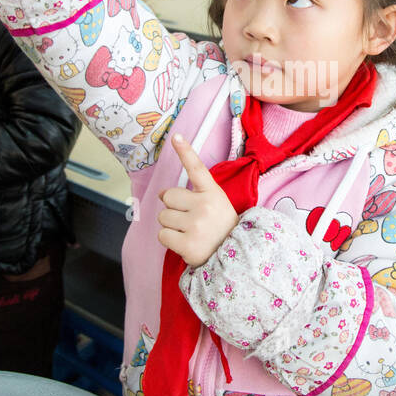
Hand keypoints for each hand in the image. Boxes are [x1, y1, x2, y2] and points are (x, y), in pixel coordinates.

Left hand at [157, 134, 237, 268]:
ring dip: (171, 225)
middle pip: (168, 197)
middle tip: (189, 219)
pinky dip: (170, 240)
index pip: (197, 169)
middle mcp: (205, 206)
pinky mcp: (188, 244)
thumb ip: (192, 195)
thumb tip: (161, 193)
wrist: (235, 258)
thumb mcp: (215, 204)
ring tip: (189, 232)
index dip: (186, 152)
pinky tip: (185, 243)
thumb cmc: (220, 228)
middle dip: (173, 208)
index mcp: (213, 194)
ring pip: (162, 216)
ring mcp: (196, 226)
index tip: (176, 137)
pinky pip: (162, 235)